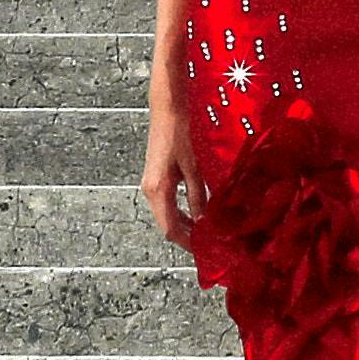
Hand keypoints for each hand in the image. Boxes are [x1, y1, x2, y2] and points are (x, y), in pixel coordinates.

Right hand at [141, 103, 209, 237]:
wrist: (166, 108)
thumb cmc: (179, 132)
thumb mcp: (194, 167)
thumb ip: (198, 195)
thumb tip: (204, 220)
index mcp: (157, 190)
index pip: (171, 228)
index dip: (187, 243)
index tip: (204, 251)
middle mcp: (150, 190)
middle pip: (167, 224)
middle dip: (187, 237)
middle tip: (209, 244)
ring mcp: (151, 184)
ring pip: (167, 215)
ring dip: (185, 225)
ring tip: (205, 232)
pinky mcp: (155, 177)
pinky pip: (167, 203)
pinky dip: (181, 212)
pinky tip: (196, 213)